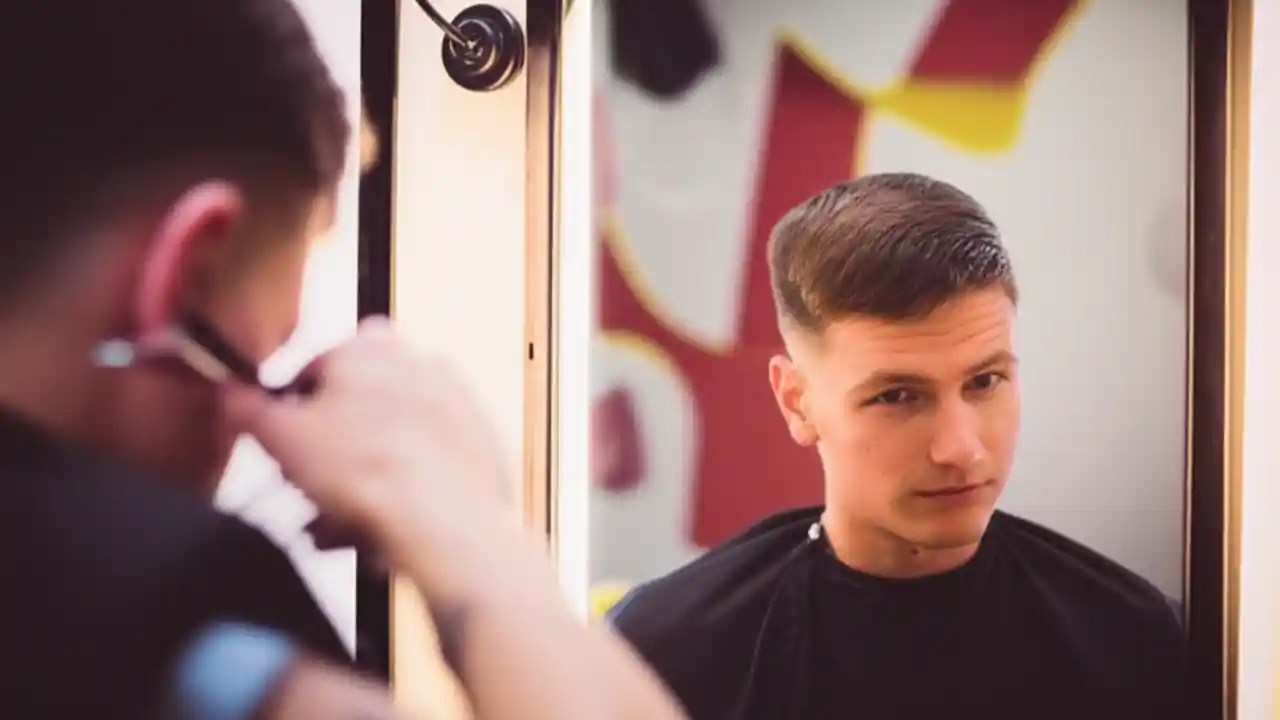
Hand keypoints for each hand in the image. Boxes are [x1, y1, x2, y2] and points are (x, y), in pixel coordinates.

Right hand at [222, 317, 511, 564]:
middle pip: (355, 412)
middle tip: (306, 496)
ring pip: (388, 446)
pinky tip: (377, 538)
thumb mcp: (280, 438)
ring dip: (356, 487)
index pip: (313, 369)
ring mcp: (457, 405)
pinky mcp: (480, 447)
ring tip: (334, 531)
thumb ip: (247, 409)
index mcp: (369, 347)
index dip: (289, 412)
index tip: (280, 448)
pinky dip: (401, 497)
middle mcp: (419, 364)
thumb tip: (228, 392)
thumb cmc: (363, 470)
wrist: (447, 519)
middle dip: (326, 457)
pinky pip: (425, 470)